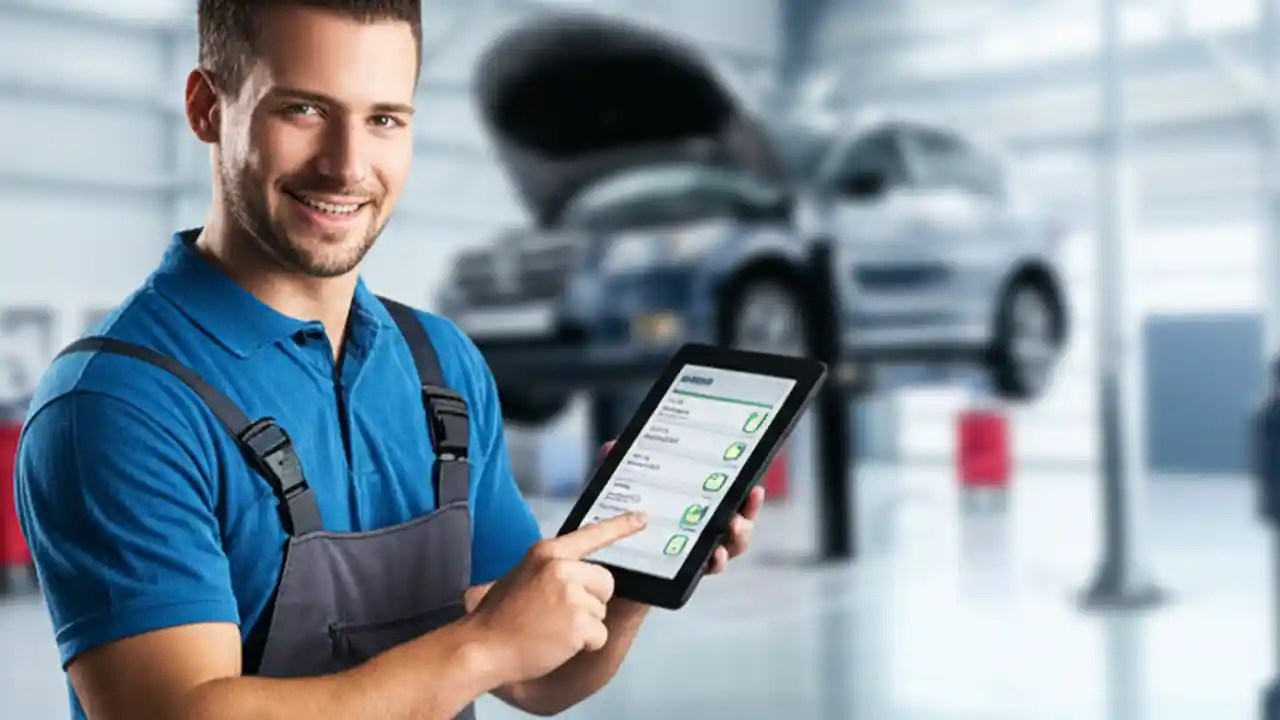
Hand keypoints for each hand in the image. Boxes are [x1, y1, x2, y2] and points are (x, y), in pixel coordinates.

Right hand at [465, 511, 647, 685]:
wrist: (482, 647)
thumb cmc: (499, 617)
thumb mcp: (524, 576)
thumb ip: (554, 570)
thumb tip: (581, 574)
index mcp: (547, 553)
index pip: (592, 534)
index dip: (621, 526)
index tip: (642, 518)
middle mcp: (562, 568)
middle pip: (605, 582)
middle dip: (592, 601)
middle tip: (560, 615)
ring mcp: (571, 595)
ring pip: (601, 612)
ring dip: (584, 627)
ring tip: (551, 630)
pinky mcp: (578, 623)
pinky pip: (598, 636)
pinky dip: (583, 646)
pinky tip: (556, 644)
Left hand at [598, 439, 764, 576]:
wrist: (602, 570)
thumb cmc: (613, 526)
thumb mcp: (614, 493)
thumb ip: (616, 469)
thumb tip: (612, 446)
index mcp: (690, 505)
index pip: (723, 494)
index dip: (742, 489)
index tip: (753, 480)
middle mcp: (699, 530)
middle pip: (736, 519)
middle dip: (748, 508)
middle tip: (751, 495)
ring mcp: (694, 553)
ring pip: (729, 545)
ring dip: (738, 534)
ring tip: (733, 526)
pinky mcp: (684, 573)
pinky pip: (708, 568)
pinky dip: (715, 561)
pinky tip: (714, 555)